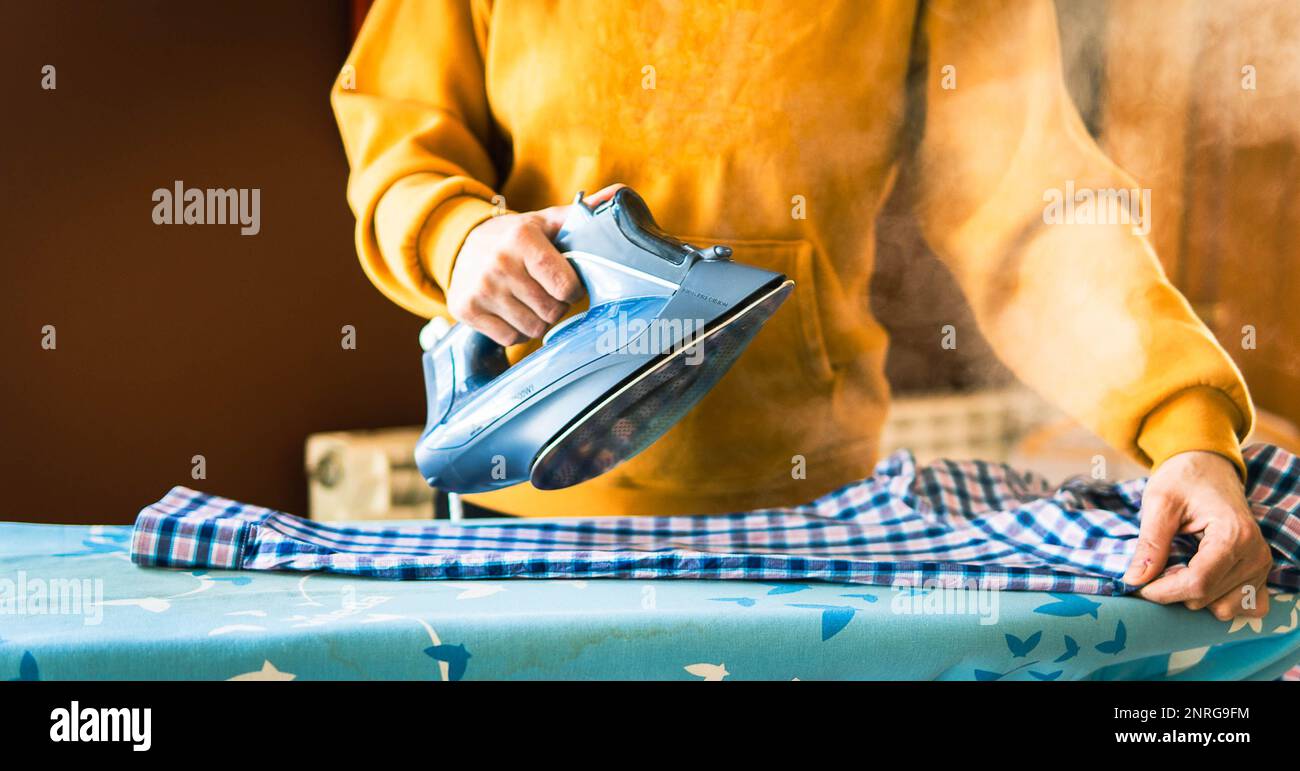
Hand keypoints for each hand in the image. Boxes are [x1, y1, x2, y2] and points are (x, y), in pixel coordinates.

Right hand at [446, 183, 624, 345]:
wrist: (462, 246)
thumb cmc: (517, 237)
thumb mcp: (546, 222)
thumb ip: (582, 214)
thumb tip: (618, 196)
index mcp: (522, 238)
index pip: (565, 286)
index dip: (574, 290)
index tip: (568, 282)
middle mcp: (498, 263)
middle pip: (551, 312)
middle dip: (556, 305)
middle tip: (546, 290)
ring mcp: (480, 289)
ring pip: (532, 329)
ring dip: (538, 320)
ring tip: (529, 299)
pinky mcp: (465, 309)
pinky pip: (510, 339)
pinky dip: (517, 331)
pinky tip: (512, 311)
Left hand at [1123, 450, 1271, 619]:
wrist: (1208, 468)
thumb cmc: (1183, 480)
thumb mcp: (1159, 503)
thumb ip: (1149, 543)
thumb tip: (1134, 580)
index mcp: (1234, 534)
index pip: (1197, 583)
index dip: (1162, 591)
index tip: (1136, 584)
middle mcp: (1255, 555)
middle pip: (1206, 598)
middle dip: (1173, 590)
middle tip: (1158, 565)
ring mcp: (1261, 567)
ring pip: (1223, 609)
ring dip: (1194, 596)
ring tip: (1180, 567)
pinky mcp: (1260, 574)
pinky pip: (1243, 607)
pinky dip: (1218, 601)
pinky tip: (1200, 579)